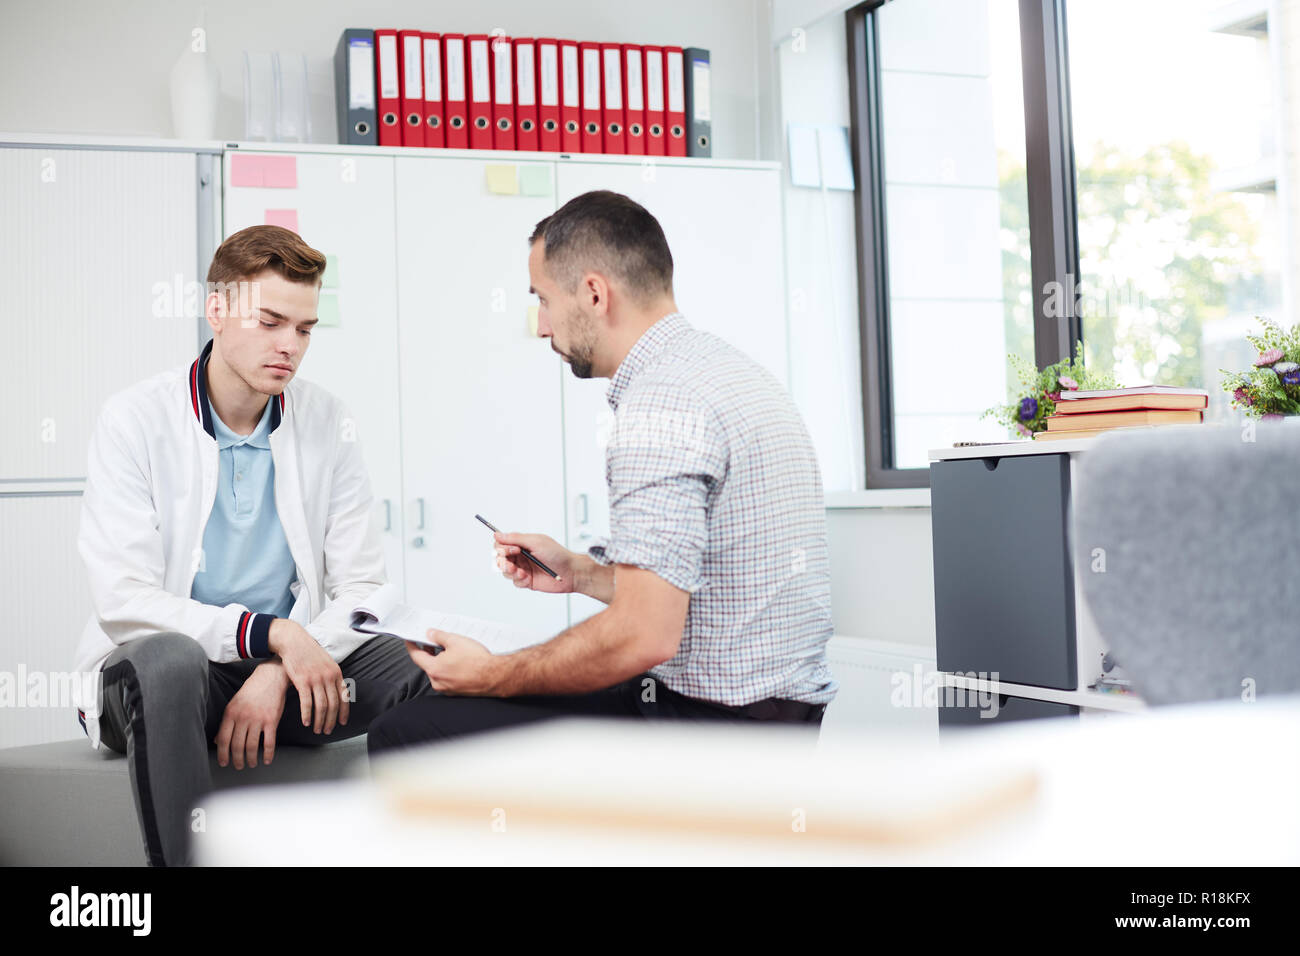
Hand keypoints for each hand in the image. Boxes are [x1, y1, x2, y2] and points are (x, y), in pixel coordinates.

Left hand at [215, 660, 288, 768]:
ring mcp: (257, 719)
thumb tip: (217, 740)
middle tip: (239, 766)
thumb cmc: (252, 691)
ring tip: (251, 763)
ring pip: (251, 746)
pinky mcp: (271, 720)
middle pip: (237, 745)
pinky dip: (267, 754)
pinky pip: (269, 742)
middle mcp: (243, 717)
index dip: (223, 753)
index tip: (224, 762)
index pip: (223, 738)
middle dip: (237, 759)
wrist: (271, 677)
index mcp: (231, 713)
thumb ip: (226, 722)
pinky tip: (266, 760)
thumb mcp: (234, 703)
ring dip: (251, 759)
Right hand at [268, 619, 349, 733]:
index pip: (343, 697)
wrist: (294, 641)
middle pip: (333, 705)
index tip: (341, 723)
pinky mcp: (302, 681)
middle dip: (331, 721)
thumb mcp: (326, 663)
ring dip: (319, 721)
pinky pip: (307, 703)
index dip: (343, 712)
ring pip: (321, 706)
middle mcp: (328, 677)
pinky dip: (307, 715)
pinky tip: (306, 722)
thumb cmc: (309, 654)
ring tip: (317, 730)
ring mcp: (316, 679)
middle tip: (327, 731)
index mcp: (336, 673)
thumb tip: (337, 692)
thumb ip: (332, 677)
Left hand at [405, 630, 497, 694]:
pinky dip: (450, 669)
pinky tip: (461, 662)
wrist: (494, 676)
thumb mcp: (455, 641)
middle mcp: (438, 682)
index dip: (412, 645)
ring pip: (439, 671)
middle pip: (428, 664)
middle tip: (435, 641)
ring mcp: (447, 689)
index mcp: (434, 669)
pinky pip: (448, 678)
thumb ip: (439, 636)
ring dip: (441, 661)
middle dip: (430, 652)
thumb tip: (431, 634)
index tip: (410, 640)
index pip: (416, 656)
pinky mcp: (456, 691)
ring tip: (454, 651)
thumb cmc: (477, 662)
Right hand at [493, 531, 575, 593]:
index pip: (501, 544)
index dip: (502, 547)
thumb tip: (497, 534)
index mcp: (522, 544)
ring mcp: (523, 568)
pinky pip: (514, 582)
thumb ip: (515, 538)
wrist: (570, 572)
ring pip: (505, 571)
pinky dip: (520, 580)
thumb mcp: (536, 542)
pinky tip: (529, 578)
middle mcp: (521, 556)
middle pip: (499, 558)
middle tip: (513, 565)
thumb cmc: (557, 554)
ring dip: (511, 572)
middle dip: (503, 562)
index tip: (514, 549)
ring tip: (522, 572)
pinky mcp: (526, 581)